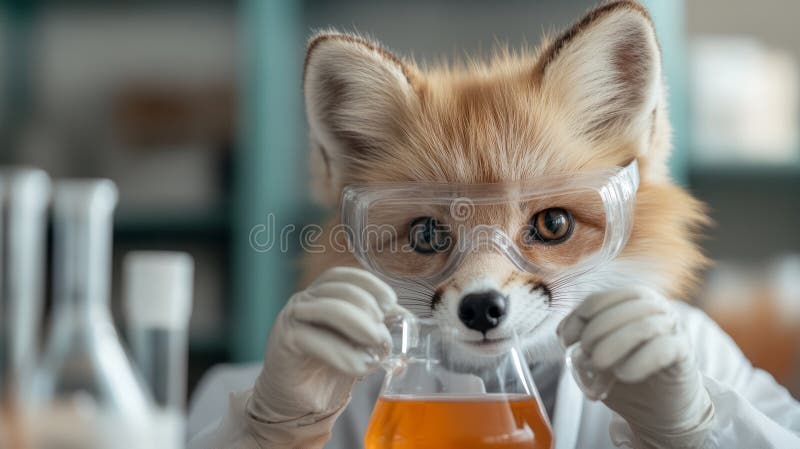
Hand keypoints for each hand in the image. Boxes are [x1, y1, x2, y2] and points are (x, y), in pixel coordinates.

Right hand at [248, 267, 403, 429]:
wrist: (296, 401)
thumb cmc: (327, 367)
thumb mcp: (355, 343)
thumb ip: (375, 326)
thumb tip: (407, 319)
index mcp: (322, 294)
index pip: (345, 276)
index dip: (371, 284)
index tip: (390, 303)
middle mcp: (305, 299)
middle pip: (341, 290)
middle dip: (369, 311)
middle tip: (382, 337)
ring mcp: (292, 318)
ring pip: (330, 309)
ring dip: (359, 327)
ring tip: (374, 352)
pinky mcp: (284, 341)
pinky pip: (314, 339)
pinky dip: (341, 353)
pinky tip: (356, 367)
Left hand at [558, 287, 714, 448]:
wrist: (659, 409)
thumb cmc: (626, 374)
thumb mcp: (597, 353)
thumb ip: (582, 337)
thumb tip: (563, 330)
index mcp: (631, 301)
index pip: (602, 298)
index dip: (579, 316)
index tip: (567, 341)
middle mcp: (655, 308)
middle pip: (624, 305)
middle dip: (596, 330)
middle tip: (586, 354)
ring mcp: (673, 329)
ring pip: (644, 325)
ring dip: (615, 344)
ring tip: (600, 364)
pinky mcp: (684, 353)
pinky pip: (664, 348)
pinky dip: (640, 360)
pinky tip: (623, 374)